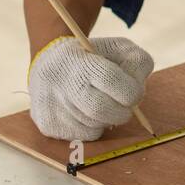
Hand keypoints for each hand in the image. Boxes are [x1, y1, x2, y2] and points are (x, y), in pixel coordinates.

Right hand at [27, 36, 153, 139]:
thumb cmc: (94, 56)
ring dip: (106, 119)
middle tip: (124, 106)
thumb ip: (137, 63)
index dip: (131, 91)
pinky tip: (85, 113)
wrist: (49, 61)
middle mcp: (60, 83)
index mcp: (79, 60)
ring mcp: (51, 106)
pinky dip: (93, 128)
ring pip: (94, 126)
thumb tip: (137, 95)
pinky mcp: (47, 125)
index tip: (133, 92)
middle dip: (121, 112)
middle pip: (101, 109)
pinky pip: (83, 137)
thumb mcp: (118, 47)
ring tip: (100, 103)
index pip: (110, 79)